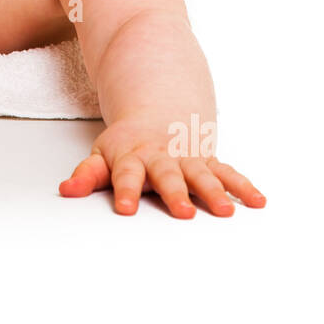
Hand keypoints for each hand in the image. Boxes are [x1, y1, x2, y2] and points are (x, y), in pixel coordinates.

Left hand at [59, 115, 264, 217]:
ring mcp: (187, 158)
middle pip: (168, 176)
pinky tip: (257, 202)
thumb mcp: (102, 155)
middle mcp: (162, 158)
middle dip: (176, 194)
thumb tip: (66, 192)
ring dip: (215, 192)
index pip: (127, 175)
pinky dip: (243, 186)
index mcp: (133, 157)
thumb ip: (87, 175)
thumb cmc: (127, 143)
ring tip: (226, 211)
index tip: (126, 208)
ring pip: (202, 175)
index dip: (126, 191)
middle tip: (183, 213)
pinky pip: (228, 173)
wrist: (159, 110)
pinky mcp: (208, 161)